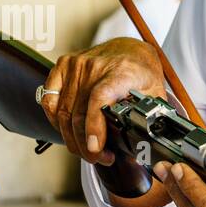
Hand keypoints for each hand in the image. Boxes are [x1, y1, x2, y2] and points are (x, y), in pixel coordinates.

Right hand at [39, 38, 165, 164]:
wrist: (128, 49)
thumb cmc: (141, 72)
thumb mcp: (156, 92)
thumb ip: (152, 116)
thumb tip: (151, 142)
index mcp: (121, 72)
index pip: (99, 99)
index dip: (94, 126)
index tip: (95, 147)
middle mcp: (95, 66)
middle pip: (79, 113)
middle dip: (85, 144)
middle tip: (97, 158)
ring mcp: (76, 65)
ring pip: (64, 112)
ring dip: (72, 138)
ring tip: (86, 150)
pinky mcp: (62, 66)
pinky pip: (50, 100)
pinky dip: (55, 121)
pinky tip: (68, 131)